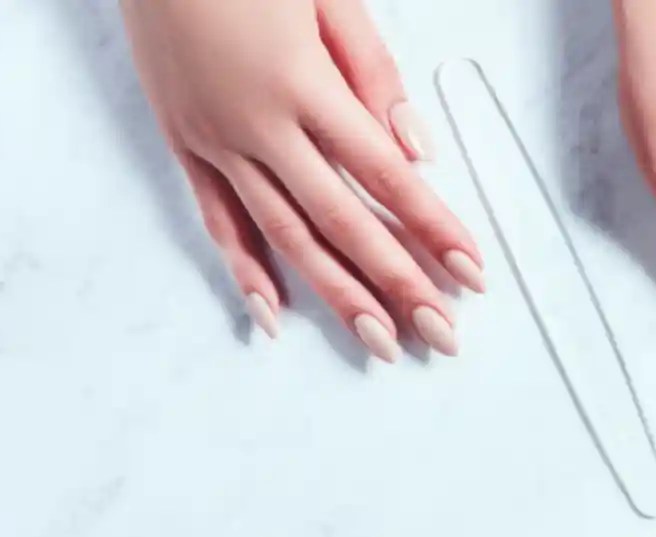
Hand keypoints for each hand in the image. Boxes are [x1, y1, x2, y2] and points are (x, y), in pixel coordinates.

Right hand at [122, 0, 484, 359]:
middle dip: (398, 283)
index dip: (432, 229)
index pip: (385, 176)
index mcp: (303, 85)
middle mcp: (258, 127)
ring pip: (285, 235)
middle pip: (342, 221)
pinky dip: (247, 271)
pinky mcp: (185, 145)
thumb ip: (375, 75)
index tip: (471, 273)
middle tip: (441, 333)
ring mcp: (216, 142)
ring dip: (336, 295)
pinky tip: (276, 314)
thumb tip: (417, 152)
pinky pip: (219, 221)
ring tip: (380, 342)